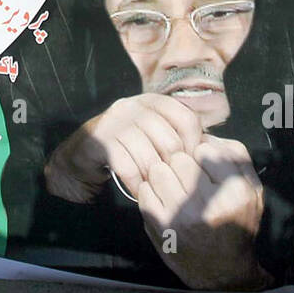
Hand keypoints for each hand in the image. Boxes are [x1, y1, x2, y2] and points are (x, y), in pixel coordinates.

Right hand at [43, 93, 204, 203]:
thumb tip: (209, 151)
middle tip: (173, 183)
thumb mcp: (153, 133)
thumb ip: (176, 135)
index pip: (186, 117)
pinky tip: (139, 192)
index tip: (193, 164)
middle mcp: (134, 105)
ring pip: (149, 155)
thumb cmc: (128, 146)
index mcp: (153, 101)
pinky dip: (136, 183)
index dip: (195, 143)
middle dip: (174, 167)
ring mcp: (116, 121)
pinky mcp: (101, 140)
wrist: (84, 151)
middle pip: (169, 140)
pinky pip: (127, 166)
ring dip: (155, 179)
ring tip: (157, 190)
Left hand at [138, 135, 268, 290]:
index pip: (204, 150)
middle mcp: (207, 206)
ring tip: (174, 185)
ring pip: (158, 170)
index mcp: (234, 194)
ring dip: (163, 174)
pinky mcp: (160, 227)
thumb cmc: (238, 225)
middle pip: (178, 158)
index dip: (201, 153)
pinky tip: (164, 199)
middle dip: (180, 162)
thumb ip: (236, 158)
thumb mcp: (253, 191)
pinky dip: (152, 191)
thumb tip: (205, 135)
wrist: (222, 272)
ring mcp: (180, 218)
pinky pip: (145, 191)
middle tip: (186, 175)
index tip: (203, 165)